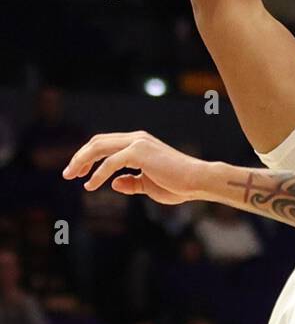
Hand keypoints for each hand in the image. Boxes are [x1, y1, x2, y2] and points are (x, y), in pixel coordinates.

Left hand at [63, 131, 215, 205]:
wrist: (198, 181)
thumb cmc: (178, 184)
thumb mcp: (149, 185)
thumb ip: (131, 182)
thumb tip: (113, 183)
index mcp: (139, 143)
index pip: (106, 144)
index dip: (88, 156)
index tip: (78, 172)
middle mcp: (136, 139)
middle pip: (98, 142)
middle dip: (80, 157)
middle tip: (67, 174)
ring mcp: (137, 143)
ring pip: (99, 147)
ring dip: (82, 161)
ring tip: (72, 176)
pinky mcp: (139, 153)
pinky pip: (111, 163)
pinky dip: (98, 174)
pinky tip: (90, 185)